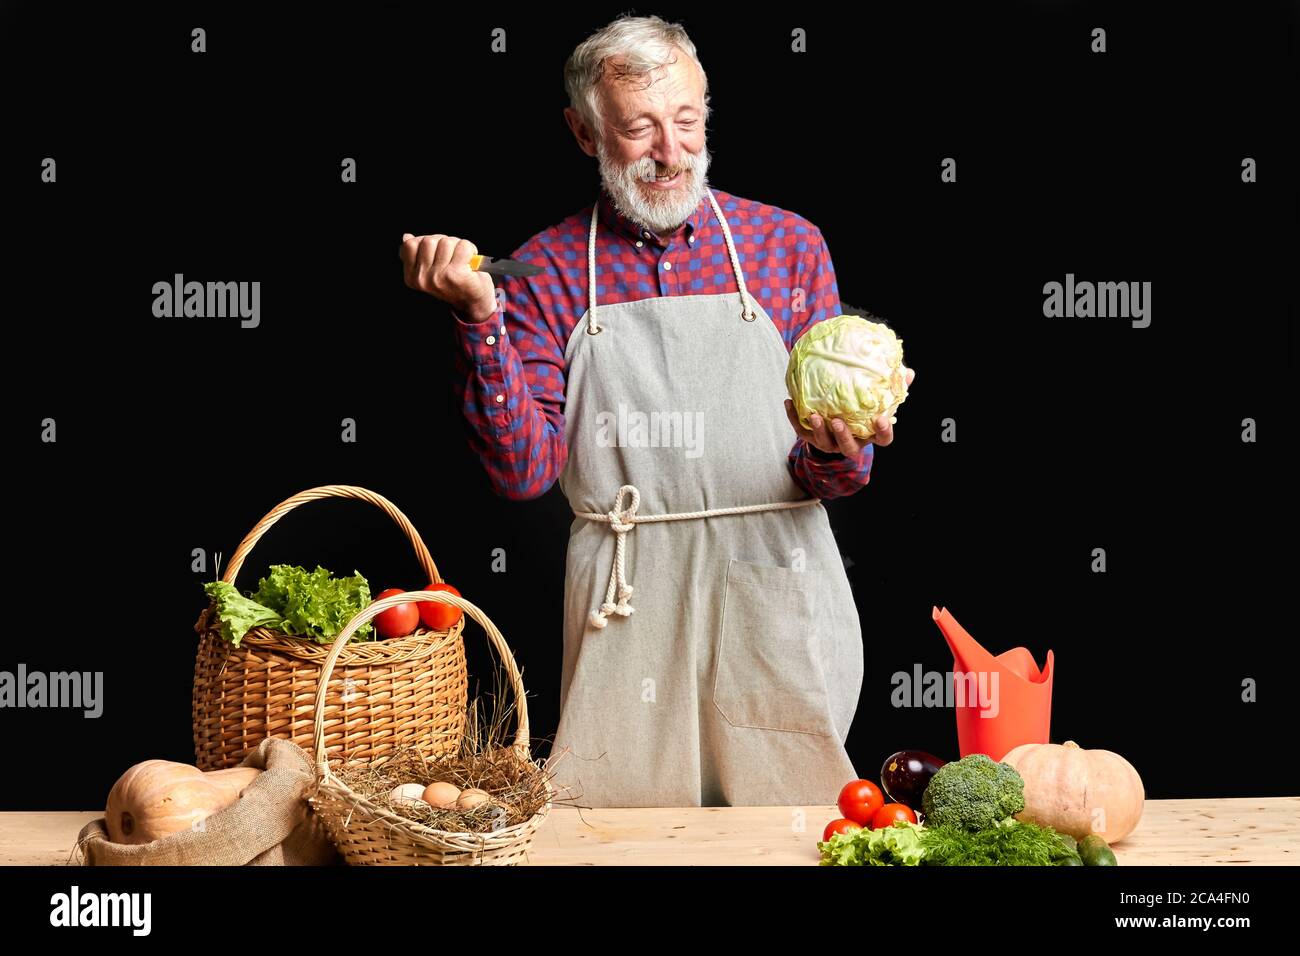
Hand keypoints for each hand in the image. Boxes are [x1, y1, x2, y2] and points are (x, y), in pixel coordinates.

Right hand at [399, 233, 497, 321]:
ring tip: (462, 257)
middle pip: (429, 240)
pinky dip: (470, 249)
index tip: (439, 251)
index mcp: (412, 277)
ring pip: (446, 242)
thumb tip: (406, 236)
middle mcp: (422, 279)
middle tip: (453, 253)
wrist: (474, 303)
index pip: (410, 245)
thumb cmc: (453, 283)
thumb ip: (418, 253)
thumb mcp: (430, 269)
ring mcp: (437, 277)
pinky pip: (463, 246)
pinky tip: (470, 260)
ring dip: (458, 245)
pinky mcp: (455, 274)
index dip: (427, 241)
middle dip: (443, 241)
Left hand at [785, 366, 915, 453]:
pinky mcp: (812, 440)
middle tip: (838, 421)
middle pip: (849, 447)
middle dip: (844, 436)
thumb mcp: (877, 402)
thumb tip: (908, 372)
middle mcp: (851, 443)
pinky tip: (788, 402)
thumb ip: (892, 389)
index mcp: (870, 436)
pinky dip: (794, 419)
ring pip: (825, 443)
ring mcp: (830, 444)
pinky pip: (802, 432)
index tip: (881, 420)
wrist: (835, 429)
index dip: (883, 432)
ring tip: (814, 414)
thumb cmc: (861, 413)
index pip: (882, 439)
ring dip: (819, 430)